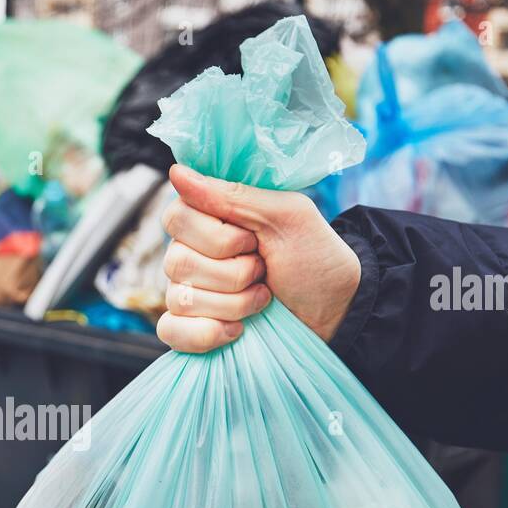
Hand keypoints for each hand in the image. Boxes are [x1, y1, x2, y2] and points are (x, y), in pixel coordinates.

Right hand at [157, 164, 361, 352]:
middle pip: (178, 262)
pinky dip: (206, 334)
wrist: (335, 310)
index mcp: (207, 219)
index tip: (252, 240)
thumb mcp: (285, 216)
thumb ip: (231, 194)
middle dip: (233, 274)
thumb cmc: (314, 256)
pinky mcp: (191, 329)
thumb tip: (176, 172)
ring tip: (262, 298)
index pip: (176, 218)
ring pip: (180, 299)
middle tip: (263, 270)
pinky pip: (171, 331)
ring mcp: (187, 293)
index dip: (217, 236)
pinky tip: (237, 330)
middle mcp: (189, 253)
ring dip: (233, 304)